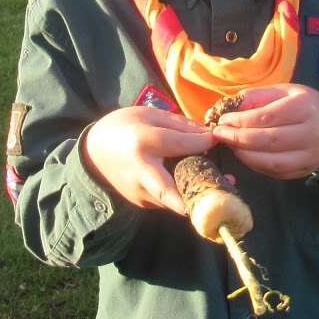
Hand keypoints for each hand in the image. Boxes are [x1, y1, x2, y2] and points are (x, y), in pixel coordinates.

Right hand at [81, 105, 212, 213]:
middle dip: (199, 198)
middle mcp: (142, 173)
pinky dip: (184, 193)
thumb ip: (179, 125)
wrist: (93, 152)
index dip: (203, 143)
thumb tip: (208, 135)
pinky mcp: (142, 203)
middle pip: (172, 194)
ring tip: (220, 183)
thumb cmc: (123, 127)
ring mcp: (140, 192)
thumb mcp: (148, 115)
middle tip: (225, 192)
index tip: (217, 139)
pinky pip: (168, 199)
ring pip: (175, 200)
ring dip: (198, 194)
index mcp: (143, 144)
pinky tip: (196, 183)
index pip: (180, 145)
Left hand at [207, 84, 318, 179]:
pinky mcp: (303, 171)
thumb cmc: (303, 105)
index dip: (241, 121)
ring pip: (270, 161)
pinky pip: (274, 171)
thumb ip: (256, 97)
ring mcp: (308, 156)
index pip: (267, 117)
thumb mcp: (283, 92)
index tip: (223, 120)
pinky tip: (244, 154)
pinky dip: (255, 164)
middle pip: (268, 140)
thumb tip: (227, 108)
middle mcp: (311, 134)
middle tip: (220, 134)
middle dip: (239, 138)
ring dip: (244, 155)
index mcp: (305, 108)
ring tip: (230, 145)